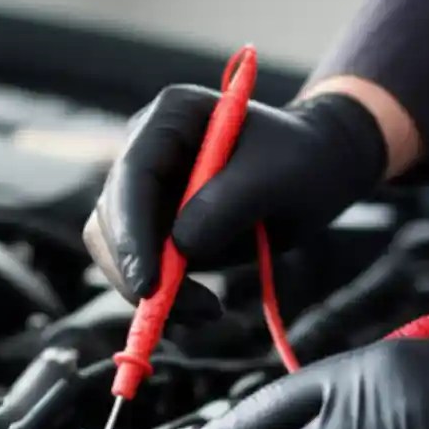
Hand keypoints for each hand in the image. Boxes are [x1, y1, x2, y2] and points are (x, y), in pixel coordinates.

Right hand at [82, 85, 387, 322]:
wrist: (316, 170)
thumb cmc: (303, 160)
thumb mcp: (278, 176)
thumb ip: (229, 203)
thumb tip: (182, 245)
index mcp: (171, 117)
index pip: (133, 175)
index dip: (132, 231)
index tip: (147, 285)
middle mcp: (145, 148)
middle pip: (112, 216)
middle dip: (138, 268)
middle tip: (180, 310)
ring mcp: (145, 188)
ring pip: (116, 248)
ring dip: (150, 289)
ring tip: (207, 310)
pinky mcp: (152, 223)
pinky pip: (139, 265)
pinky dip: (163, 294)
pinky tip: (203, 306)